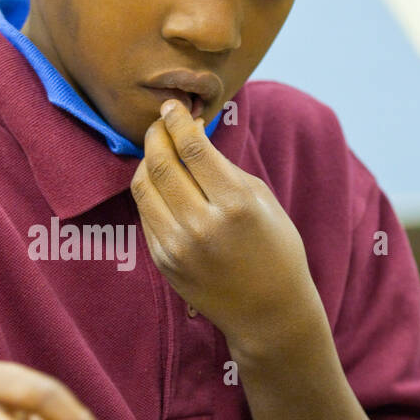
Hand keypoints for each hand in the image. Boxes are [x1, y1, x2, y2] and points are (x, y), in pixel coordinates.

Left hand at [130, 100, 320, 359]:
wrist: (268, 312)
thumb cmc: (275, 250)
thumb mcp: (262, 200)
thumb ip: (225, 168)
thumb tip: (191, 134)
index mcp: (235, 204)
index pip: (193, 148)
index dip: (177, 121)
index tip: (172, 106)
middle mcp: (202, 225)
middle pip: (161, 164)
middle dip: (156, 134)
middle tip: (159, 122)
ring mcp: (178, 247)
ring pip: (143, 187)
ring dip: (146, 160)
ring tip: (157, 150)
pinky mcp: (163, 261)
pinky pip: (145, 214)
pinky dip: (149, 191)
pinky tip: (160, 182)